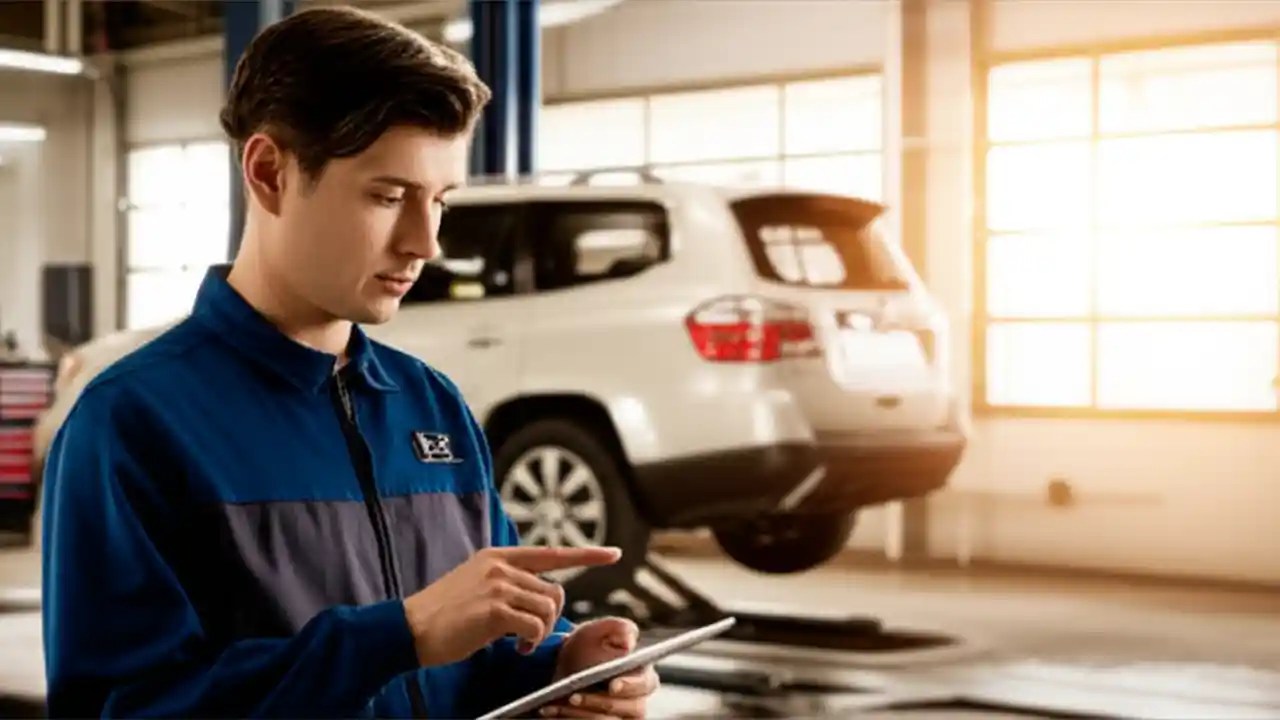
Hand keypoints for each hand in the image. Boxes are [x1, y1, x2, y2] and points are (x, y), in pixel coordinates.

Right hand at [403, 546, 620, 666]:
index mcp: (498, 556)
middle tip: (529, 635)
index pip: (552, 552)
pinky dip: (531, 642)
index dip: (587, 554)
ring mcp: (499, 585)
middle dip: (550, 617)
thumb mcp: (476, 585)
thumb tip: (539, 600)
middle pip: (554, 591)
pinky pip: (535, 627)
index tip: (613, 553)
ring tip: (519, 642)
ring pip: (548, 609)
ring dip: (540, 632)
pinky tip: (515, 647)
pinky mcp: (495, 609)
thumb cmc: (443, 614)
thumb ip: (508, 584)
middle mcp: (501, 566)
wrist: (409, 628)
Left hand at [541, 617, 659, 718]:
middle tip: (573, 696)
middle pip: (626, 709)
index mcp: (641, 676)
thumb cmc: (585, 648)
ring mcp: (619, 717)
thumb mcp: (596, 631)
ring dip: (579, 714)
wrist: (563, 668)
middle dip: (598, 702)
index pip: (644, 684)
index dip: (630, 686)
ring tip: (555, 704)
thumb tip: (628, 643)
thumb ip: (618, 628)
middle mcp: (636, 701)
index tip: (612, 685)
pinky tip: (551, 711)